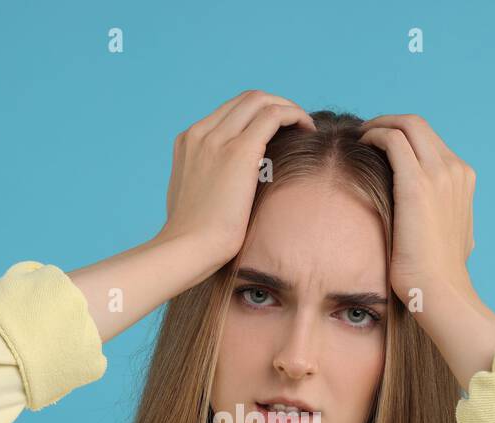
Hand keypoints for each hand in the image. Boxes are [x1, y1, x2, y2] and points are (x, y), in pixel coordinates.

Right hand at [158, 89, 316, 269]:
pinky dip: (294, 116)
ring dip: (287, 108)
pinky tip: (308, 130)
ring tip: (305, 126)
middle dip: (275, 105)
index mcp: (188, 142)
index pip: (229, 112)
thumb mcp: (192, 200)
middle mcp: (200, 133)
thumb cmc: (192, 240)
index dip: (257, 116)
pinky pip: (273, 115)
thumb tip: (223, 187)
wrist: (186, 250)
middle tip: (296, 126)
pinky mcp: (238, 151)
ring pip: (260, 100)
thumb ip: (204, 182)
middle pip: (245, 100)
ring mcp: (218, 139)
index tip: (277, 134)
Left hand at [357, 114, 475, 309]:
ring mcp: (440, 173)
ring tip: (359, 137)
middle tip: (364, 133)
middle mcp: (455, 170)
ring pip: (406, 125)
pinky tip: (359, 146)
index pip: (430, 141)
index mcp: (463, 179)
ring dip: (379, 125)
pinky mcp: (417, 183)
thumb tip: (432, 220)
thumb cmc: (437, 273)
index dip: (403, 136)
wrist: (440, 290)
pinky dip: (374, 135)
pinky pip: (393, 140)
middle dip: (388, 122)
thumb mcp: (449, 235)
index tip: (380, 144)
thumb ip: (443, 215)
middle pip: (418, 125)